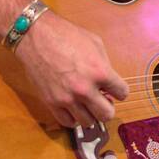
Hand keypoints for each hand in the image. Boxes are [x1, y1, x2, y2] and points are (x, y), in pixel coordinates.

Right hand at [13, 11, 127, 129]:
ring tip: (86, 103)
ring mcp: (67, 98)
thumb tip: (109, 82)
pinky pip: (68, 122)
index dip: (119, 91)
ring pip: (88, 122)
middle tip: (102, 99)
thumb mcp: (95, 43)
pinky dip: (73, 118)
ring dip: (90, 114)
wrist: (35, 36)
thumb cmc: (65, 35)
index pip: (122, 93)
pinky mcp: (51, 103)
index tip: (114, 89)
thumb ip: (105, 65)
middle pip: (107, 115)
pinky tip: (73, 108)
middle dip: (108, 107)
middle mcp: (85, 89)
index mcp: (99, 71)